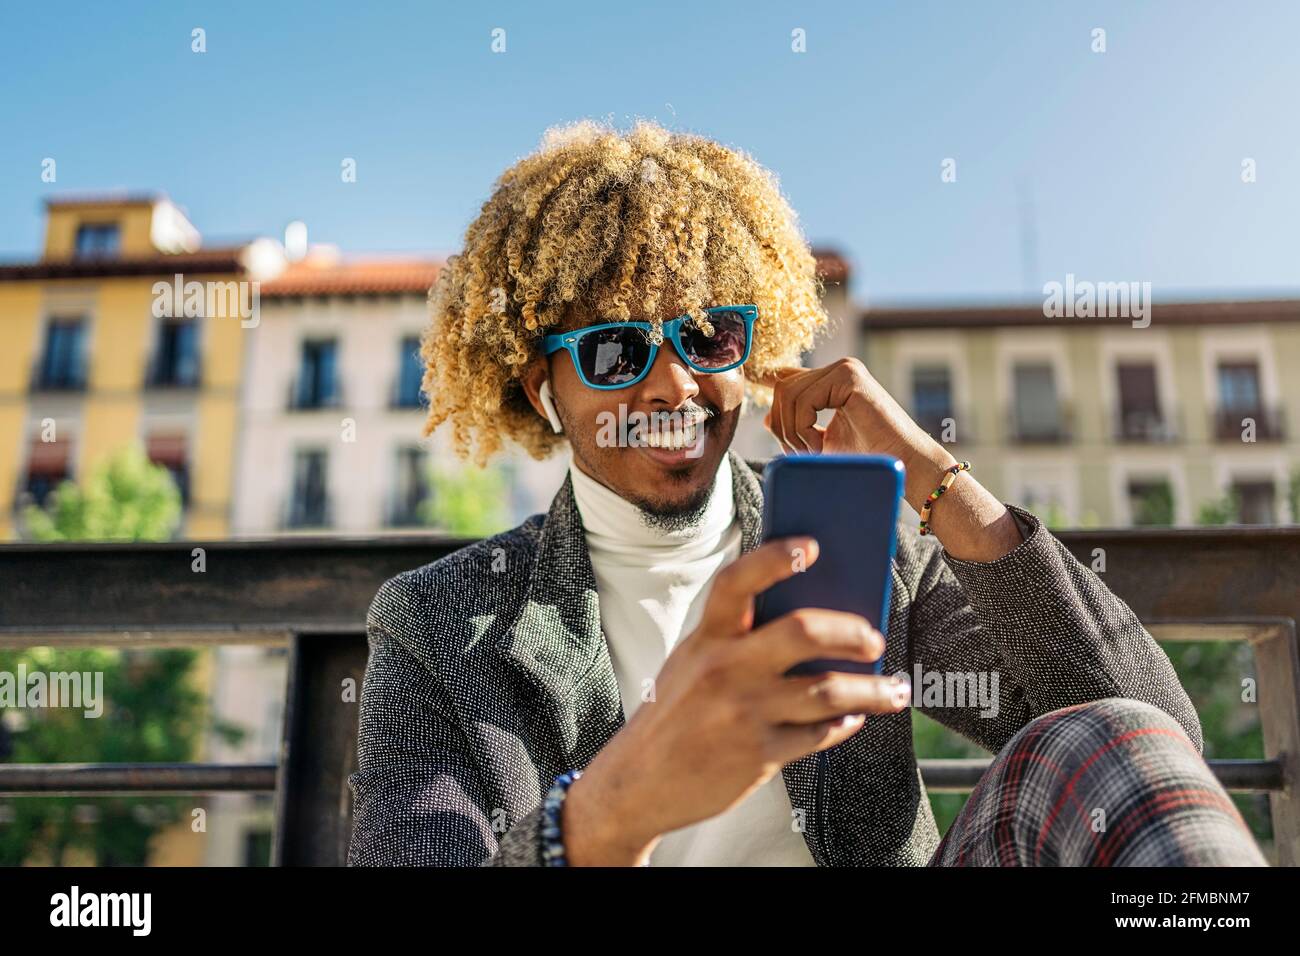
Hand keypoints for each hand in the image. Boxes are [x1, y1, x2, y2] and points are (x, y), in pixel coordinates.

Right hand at [562, 535, 910, 865]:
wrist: (640, 782)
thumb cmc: (676, 712)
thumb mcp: (692, 662)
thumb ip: (737, 638)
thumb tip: (812, 616)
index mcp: (706, 638)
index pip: (737, 583)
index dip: (774, 558)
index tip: (812, 547)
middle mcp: (724, 669)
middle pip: (802, 631)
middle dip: (850, 631)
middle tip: (874, 637)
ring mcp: (744, 713)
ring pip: (827, 690)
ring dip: (871, 689)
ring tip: (894, 690)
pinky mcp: (760, 756)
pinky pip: (819, 734)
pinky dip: (845, 724)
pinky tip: (854, 718)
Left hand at [753, 358, 953, 507]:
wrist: (900, 462)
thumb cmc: (867, 456)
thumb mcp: (823, 440)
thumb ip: (799, 425)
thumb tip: (767, 416)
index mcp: (833, 381)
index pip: (789, 377)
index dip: (767, 382)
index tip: (752, 384)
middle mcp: (839, 369)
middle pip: (783, 388)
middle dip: (781, 426)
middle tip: (798, 453)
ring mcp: (845, 370)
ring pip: (789, 394)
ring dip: (792, 431)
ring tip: (812, 452)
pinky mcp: (849, 378)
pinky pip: (804, 400)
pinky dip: (803, 428)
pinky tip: (819, 445)